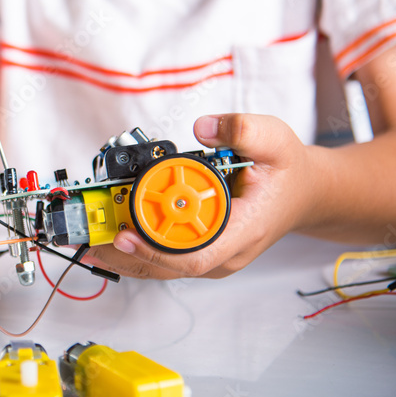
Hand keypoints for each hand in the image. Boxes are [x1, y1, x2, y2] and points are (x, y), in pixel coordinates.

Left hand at [91, 113, 316, 278]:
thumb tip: (203, 128)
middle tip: (91, 238)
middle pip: (170, 267)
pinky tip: (111, 239)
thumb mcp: (274, 138)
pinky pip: (167, 259)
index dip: (156, 251)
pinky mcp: (206, 251)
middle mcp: (227, 252)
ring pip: (165, 268)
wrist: (306, 192)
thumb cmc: (288, 171)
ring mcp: (216, 256)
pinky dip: (138, 250)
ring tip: (89, 243)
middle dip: (127, 254)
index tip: (126, 235)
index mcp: (245, 230)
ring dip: (126, 256)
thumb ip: (241, 129)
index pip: (195, 256)